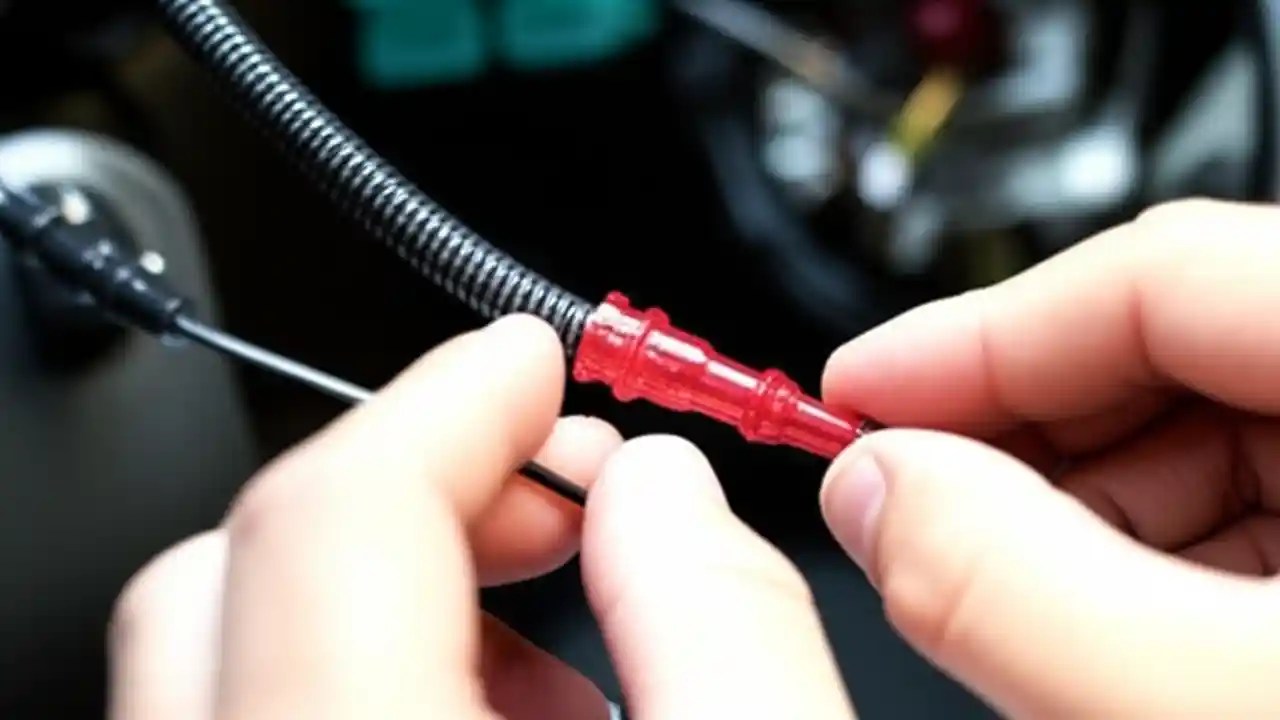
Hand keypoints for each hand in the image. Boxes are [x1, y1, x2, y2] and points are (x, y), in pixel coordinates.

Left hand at [108, 315, 855, 718]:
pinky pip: (257, 712)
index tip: (534, 364)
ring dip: (404, 597)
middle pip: (253, 566)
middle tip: (567, 500)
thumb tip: (662, 492)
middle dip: (429, 491)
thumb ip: (724, 630)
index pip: (335, 519)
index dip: (451, 401)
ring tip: (562, 656)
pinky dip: (372, 676)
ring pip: (238, 645)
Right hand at [820, 200, 1279, 717]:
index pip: (1161, 269)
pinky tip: (1110, 613)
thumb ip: (1007, 583)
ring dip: (1088, 503)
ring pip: (1228, 429)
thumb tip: (876, 493)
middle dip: (1018, 428)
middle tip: (904, 494)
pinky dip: (1173, 556)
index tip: (854, 392)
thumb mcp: (1201, 701)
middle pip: (1182, 343)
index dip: (975, 332)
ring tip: (998, 575)